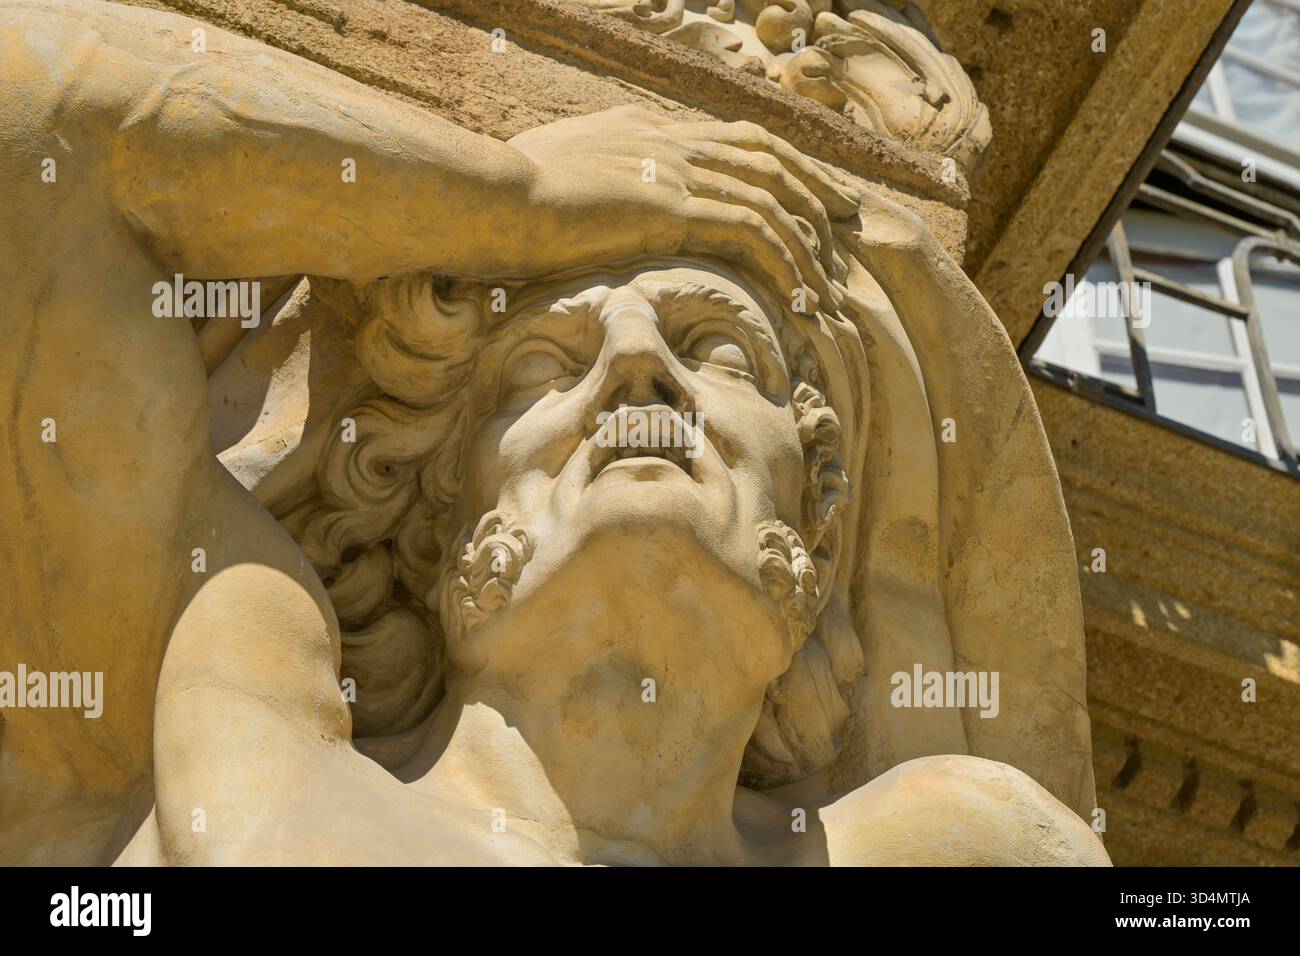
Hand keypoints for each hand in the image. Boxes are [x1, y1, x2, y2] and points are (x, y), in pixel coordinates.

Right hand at [508, 106, 859, 312]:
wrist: (487, 196)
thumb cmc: (505, 194)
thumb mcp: (558, 171)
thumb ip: (595, 171)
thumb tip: (605, 188)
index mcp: (647, 129)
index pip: (737, 138)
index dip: (783, 163)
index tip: (813, 191)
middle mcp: (668, 140)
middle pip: (769, 157)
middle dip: (816, 190)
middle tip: (849, 224)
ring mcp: (671, 170)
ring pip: (769, 196)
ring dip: (806, 241)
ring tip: (829, 281)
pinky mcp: (670, 208)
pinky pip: (751, 230)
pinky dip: (785, 260)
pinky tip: (801, 291)